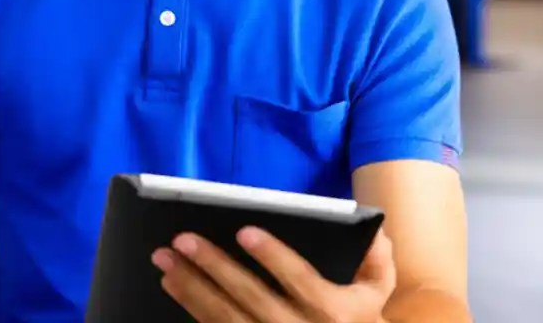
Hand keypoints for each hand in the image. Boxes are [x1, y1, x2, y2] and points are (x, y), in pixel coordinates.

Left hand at [152, 226, 395, 322]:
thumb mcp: (376, 295)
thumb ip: (375, 259)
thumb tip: (372, 228)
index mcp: (333, 312)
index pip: (300, 280)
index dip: (272, 256)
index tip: (244, 230)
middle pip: (251, 298)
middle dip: (214, 267)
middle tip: (183, 240)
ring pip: (226, 319)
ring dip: (192, 288)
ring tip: (166, 261)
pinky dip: (194, 312)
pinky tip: (175, 288)